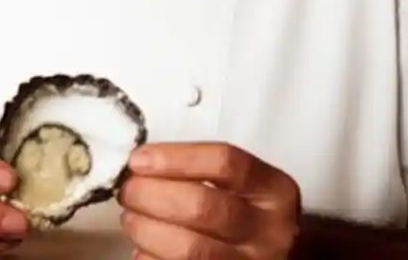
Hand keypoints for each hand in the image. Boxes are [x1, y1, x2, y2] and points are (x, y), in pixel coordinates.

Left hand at [117, 142, 300, 258]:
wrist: (279, 259)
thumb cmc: (250, 216)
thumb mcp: (246, 188)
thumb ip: (202, 172)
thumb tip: (141, 166)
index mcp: (274, 191)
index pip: (224, 163)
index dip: (174, 158)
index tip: (139, 159)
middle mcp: (268, 231)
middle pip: (201, 206)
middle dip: (151, 195)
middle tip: (128, 191)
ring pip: (188, 248)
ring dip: (145, 229)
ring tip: (132, 218)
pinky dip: (149, 257)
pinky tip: (144, 247)